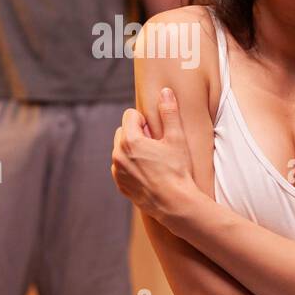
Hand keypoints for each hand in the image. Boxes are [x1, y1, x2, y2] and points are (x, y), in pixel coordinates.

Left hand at [111, 87, 196, 223]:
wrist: (175, 203)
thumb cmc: (177, 170)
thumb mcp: (177, 138)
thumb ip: (169, 112)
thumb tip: (165, 91)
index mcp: (130, 140)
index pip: (130, 115)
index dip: (145, 121)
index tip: (156, 133)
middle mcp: (118, 154)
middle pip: (123, 131)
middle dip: (137, 134)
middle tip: (156, 146)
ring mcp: (117, 171)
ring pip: (121, 150)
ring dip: (133, 150)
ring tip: (153, 161)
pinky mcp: (120, 185)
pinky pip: (121, 167)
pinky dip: (131, 166)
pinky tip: (148, 173)